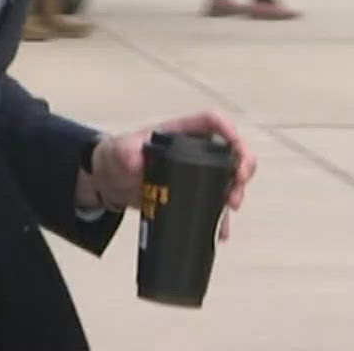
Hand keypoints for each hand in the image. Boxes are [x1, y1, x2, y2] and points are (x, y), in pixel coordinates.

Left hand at [80, 111, 254, 240]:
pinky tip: (220, 231)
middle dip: (242, 165)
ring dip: (235, 192)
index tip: (234, 145)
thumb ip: (125, 153)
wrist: (111, 183)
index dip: (227, 129)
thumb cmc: (116, 157)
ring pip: (228, 178)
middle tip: (238, 183)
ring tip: (230, 207)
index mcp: (180, 132)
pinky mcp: (192, 194)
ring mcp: (196, 173)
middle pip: (230, 150)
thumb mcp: (118, 152)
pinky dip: (220, 218)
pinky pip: (213, 205)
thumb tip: (135, 161)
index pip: (210, 122)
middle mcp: (194, 150)